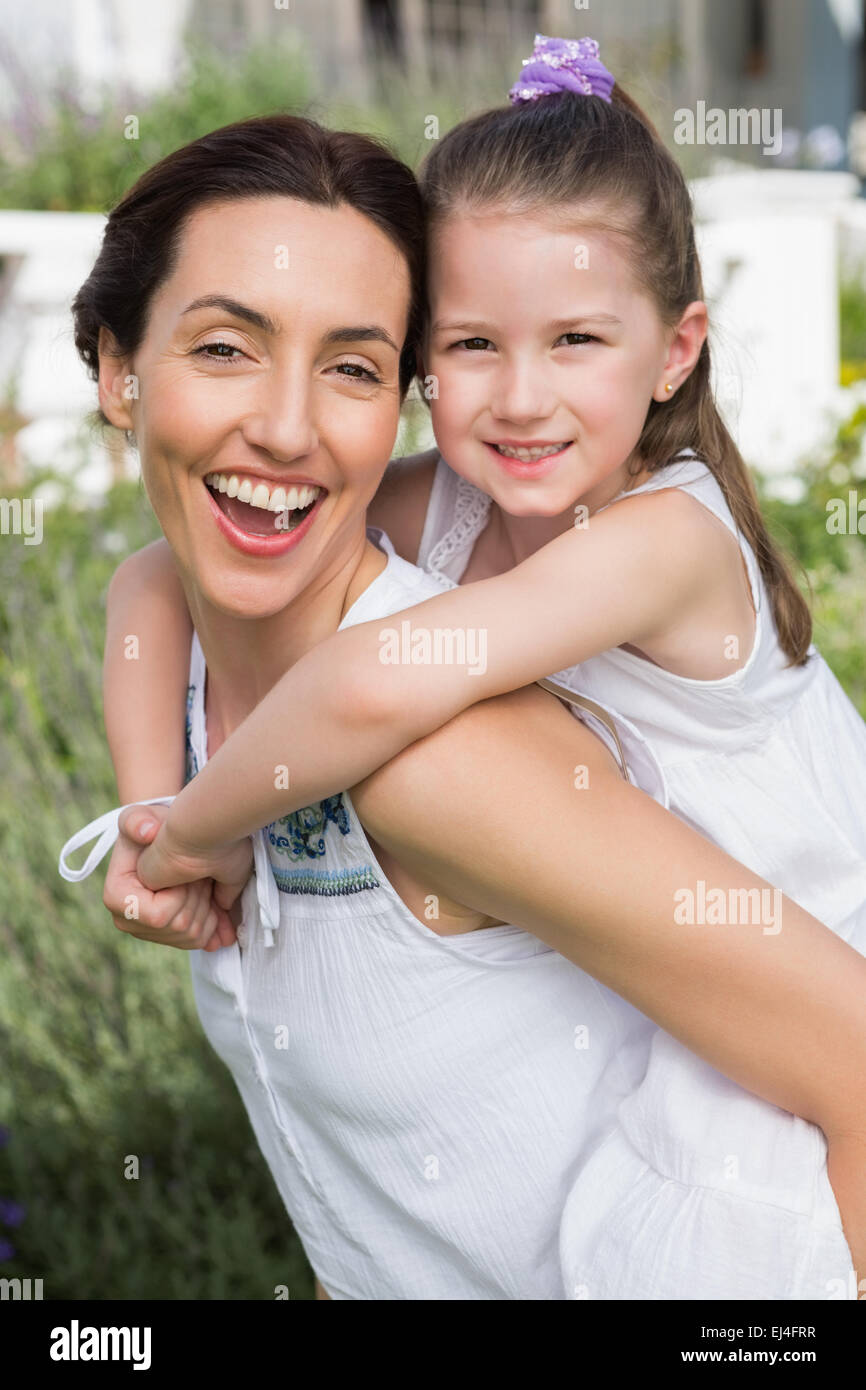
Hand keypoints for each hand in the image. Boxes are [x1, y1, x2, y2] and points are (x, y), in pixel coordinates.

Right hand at [103, 804, 237, 951]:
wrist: (167, 842)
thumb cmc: (152, 827)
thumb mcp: (142, 817)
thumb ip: (138, 820)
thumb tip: (147, 832)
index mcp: (116, 898)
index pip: (160, 916)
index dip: (181, 896)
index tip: (189, 872)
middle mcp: (126, 922)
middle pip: (178, 927)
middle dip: (199, 899)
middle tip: (202, 873)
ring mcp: (147, 934)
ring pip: (192, 936)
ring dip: (208, 907)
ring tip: (204, 881)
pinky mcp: (167, 939)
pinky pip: (200, 941)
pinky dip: (214, 923)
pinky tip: (213, 901)